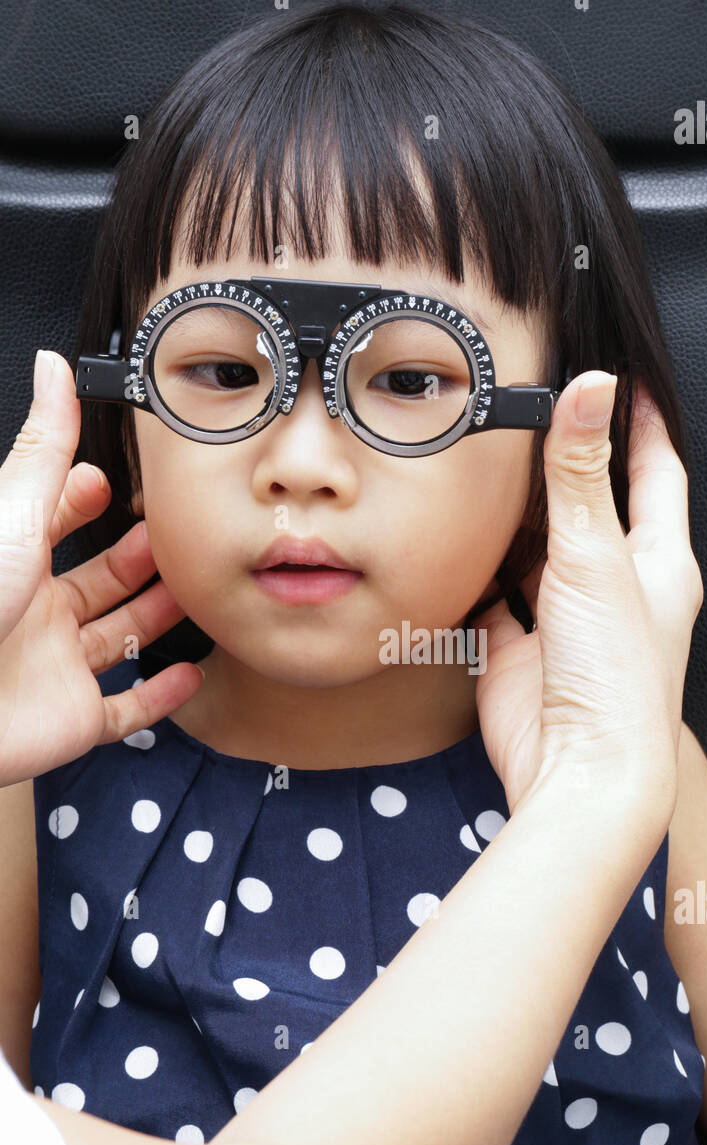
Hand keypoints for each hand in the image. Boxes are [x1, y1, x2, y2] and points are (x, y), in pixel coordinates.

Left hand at [0, 349, 203, 786]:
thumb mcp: (13, 512)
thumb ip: (45, 448)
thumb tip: (55, 371)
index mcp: (14, 559)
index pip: (55, 523)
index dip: (85, 501)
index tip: (115, 483)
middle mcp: (36, 612)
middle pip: (99, 580)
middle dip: (137, 555)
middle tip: (173, 533)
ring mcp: (56, 666)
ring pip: (121, 636)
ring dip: (160, 613)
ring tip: (196, 588)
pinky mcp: (74, 717)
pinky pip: (128, 708)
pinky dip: (162, 694)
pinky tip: (188, 671)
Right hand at [471, 370, 702, 816]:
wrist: (578, 769)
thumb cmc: (616, 675)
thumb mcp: (597, 556)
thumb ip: (581, 472)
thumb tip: (590, 389)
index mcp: (658, 562)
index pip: (657, 475)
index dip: (642, 425)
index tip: (627, 382)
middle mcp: (613, 587)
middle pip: (587, 509)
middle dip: (561, 466)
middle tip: (529, 412)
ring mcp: (562, 620)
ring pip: (535, 552)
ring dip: (512, 519)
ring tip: (483, 464)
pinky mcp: (517, 649)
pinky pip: (491, 598)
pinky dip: (474, 572)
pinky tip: (453, 540)